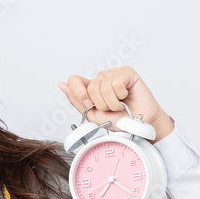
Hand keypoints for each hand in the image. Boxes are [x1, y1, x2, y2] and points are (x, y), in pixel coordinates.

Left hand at [57, 66, 174, 141]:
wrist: (137, 126)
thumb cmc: (118, 121)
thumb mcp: (93, 115)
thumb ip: (77, 101)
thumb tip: (62, 84)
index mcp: (91, 88)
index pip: (74, 80)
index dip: (78, 92)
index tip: (88, 105)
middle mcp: (101, 79)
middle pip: (90, 87)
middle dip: (101, 104)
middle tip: (111, 109)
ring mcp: (113, 74)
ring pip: (103, 86)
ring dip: (113, 102)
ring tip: (120, 105)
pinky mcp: (126, 72)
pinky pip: (116, 82)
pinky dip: (121, 95)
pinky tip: (126, 96)